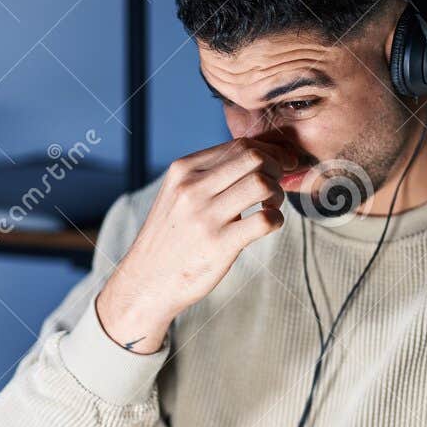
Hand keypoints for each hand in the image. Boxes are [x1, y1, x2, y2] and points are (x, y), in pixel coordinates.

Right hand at [96, 137, 294, 353]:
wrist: (147, 281)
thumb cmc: (170, 237)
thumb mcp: (177, 194)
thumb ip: (208, 174)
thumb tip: (256, 156)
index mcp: (183, 170)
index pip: (239, 145)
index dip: (269, 151)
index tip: (280, 164)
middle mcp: (192, 188)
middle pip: (254, 158)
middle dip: (276, 168)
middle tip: (276, 186)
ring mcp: (205, 217)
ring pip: (262, 184)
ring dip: (277, 194)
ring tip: (270, 206)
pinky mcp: (219, 245)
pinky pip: (265, 220)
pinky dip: (277, 220)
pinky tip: (268, 225)